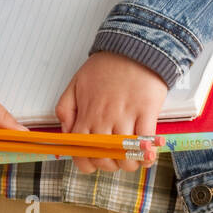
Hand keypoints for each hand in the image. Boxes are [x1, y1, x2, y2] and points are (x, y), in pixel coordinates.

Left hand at [55, 51, 168, 172]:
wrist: (134, 47)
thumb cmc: (106, 66)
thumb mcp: (75, 84)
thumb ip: (65, 110)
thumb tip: (66, 134)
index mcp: (87, 115)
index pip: (82, 154)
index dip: (88, 164)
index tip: (95, 161)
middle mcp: (104, 119)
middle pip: (105, 159)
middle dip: (110, 166)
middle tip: (115, 158)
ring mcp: (126, 116)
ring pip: (126, 156)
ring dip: (129, 163)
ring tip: (132, 157)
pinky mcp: (146, 112)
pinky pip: (146, 143)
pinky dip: (147, 155)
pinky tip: (147, 154)